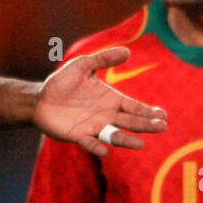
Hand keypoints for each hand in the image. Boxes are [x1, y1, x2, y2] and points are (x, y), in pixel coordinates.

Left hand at [33, 46, 167, 156]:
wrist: (40, 99)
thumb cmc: (62, 82)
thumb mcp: (82, 66)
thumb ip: (103, 60)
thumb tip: (127, 51)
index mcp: (111, 100)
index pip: (134, 107)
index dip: (148, 111)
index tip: (162, 115)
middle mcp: (106, 115)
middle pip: (131, 122)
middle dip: (146, 125)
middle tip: (162, 127)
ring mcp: (94, 127)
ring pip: (115, 135)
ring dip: (127, 140)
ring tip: (140, 145)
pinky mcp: (78, 135)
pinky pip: (90, 143)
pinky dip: (97, 147)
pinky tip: (104, 151)